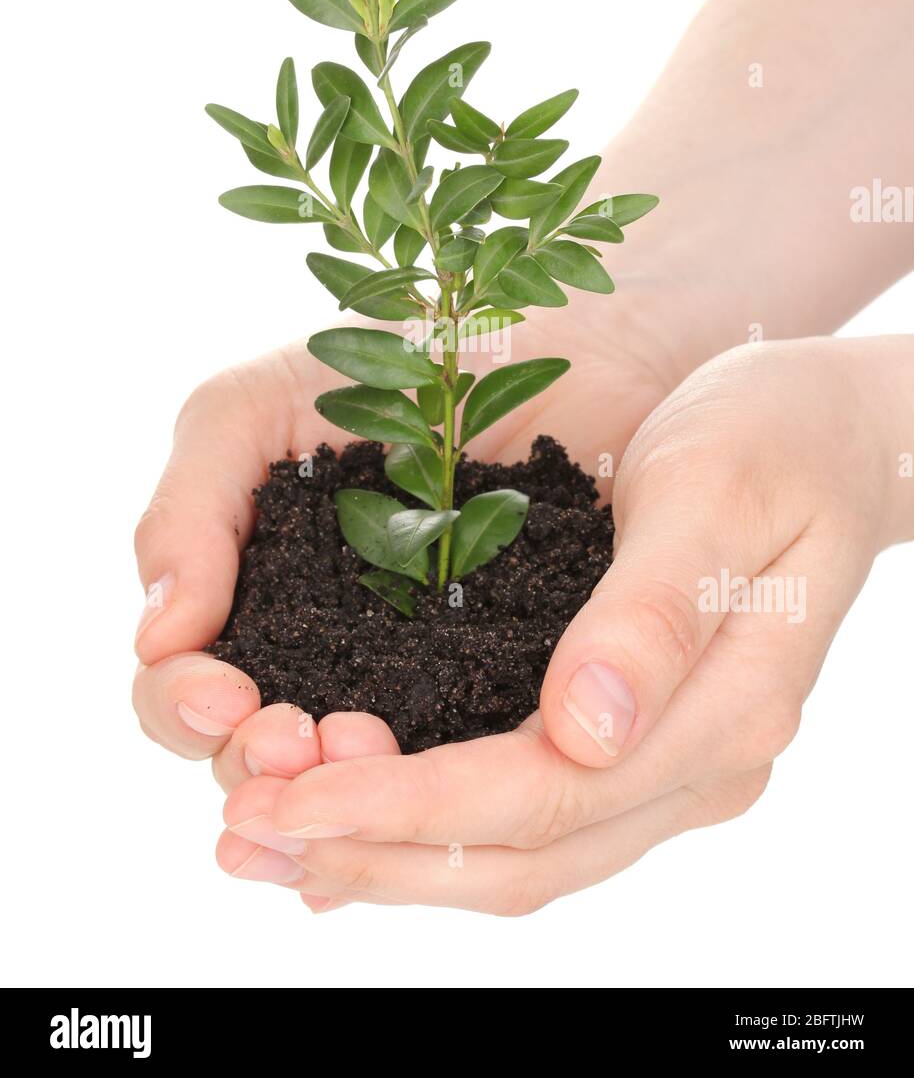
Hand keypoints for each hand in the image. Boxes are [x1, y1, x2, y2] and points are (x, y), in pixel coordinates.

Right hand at [132, 284, 674, 807]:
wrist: (553, 338)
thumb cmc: (389, 363)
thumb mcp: (254, 410)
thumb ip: (188, 506)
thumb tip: (158, 636)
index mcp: (252, 599)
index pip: (186, 691)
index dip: (187, 708)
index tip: (227, 696)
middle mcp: (323, 653)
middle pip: (256, 758)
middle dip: (257, 763)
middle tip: (294, 739)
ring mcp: (413, 677)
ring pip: (350, 780)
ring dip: (335, 793)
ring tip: (359, 752)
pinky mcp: (502, 685)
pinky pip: (458, 764)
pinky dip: (430, 793)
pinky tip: (427, 800)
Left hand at [225, 336, 910, 912]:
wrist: (829, 431)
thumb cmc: (772, 434)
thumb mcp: (715, 490)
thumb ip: (655, 611)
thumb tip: (583, 728)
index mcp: (724, 708)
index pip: (547, 792)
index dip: (414, 804)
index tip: (295, 793)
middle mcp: (698, 765)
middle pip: (524, 854)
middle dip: (377, 852)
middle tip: (245, 833)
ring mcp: (672, 766)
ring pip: (522, 858)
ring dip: (391, 859)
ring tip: (266, 841)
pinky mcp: (639, 744)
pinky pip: (530, 819)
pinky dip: (434, 830)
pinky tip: (351, 820)